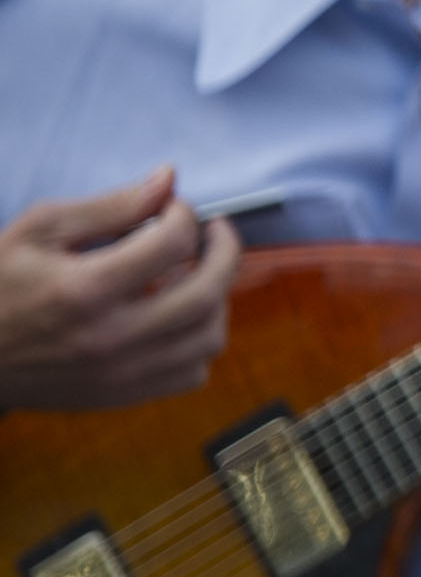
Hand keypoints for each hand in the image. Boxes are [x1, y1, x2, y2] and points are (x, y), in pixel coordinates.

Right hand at [0, 172, 237, 409]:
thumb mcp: (40, 232)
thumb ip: (110, 206)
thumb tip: (169, 179)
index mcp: (85, 290)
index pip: (173, 244)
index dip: (183, 215)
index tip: (171, 209)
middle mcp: (110, 338)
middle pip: (207, 293)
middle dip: (225, 251)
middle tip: (214, 232)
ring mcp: (120, 374)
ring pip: (209, 338)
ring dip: (216, 298)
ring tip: (193, 275)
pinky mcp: (121, 396)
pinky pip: (192, 373)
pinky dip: (198, 341)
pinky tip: (175, 317)